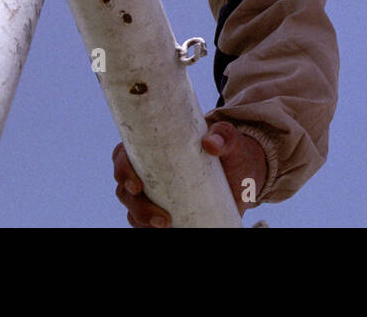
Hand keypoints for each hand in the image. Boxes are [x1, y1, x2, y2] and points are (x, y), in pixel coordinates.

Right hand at [112, 121, 268, 226]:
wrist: (243, 174)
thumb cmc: (231, 152)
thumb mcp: (230, 141)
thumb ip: (224, 135)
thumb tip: (211, 143)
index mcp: (152, 148)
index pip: (124, 156)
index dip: (123, 170)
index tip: (137, 185)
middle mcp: (148, 171)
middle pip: (126, 189)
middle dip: (137, 206)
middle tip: (161, 217)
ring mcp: (155, 193)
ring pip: (133, 209)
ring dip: (142, 221)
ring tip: (166, 225)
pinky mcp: (164, 210)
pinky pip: (145, 223)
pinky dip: (147, 228)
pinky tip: (162, 231)